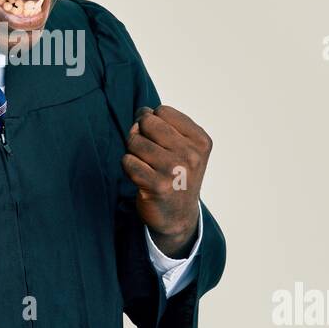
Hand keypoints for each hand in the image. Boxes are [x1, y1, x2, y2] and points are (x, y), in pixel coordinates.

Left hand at [122, 105, 212, 256]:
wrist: (177, 216)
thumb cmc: (177, 174)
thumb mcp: (185, 147)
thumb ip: (165, 125)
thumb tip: (142, 113)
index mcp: (200, 141)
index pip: (162, 111)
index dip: (152, 120)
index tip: (157, 137)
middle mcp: (191, 155)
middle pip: (148, 122)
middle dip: (139, 132)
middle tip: (146, 150)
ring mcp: (175, 171)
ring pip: (135, 141)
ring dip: (132, 150)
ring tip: (144, 163)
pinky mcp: (157, 186)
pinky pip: (128, 161)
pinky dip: (128, 166)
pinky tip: (139, 176)